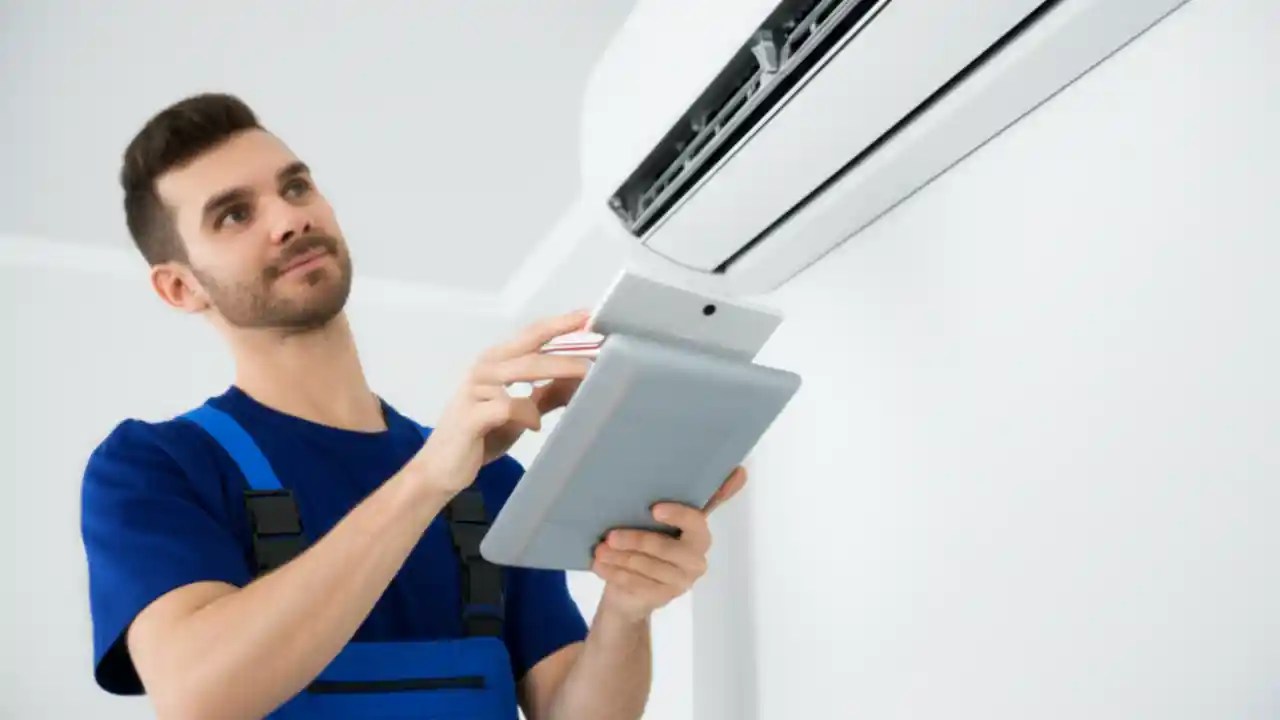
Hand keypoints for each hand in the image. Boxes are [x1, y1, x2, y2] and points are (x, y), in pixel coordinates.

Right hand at [412, 310, 593, 495]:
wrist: (440, 469)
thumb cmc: (481, 436)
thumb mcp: (519, 413)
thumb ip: (545, 395)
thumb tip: (580, 380)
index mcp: (496, 362)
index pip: (531, 335)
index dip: (560, 324)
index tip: (589, 316)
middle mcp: (484, 368)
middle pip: (532, 351)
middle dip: (568, 352)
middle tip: (601, 355)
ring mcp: (475, 389)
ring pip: (523, 370)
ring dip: (558, 371)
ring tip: (586, 378)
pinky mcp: (471, 415)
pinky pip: (507, 406)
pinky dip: (528, 414)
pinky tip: (535, 425)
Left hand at [592, 466, 748, 622]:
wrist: (636, 587)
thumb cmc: (652, 542)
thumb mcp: (668, 520)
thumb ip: (694, 498)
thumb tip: (741, 470)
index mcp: (700, 536)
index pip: (695, 522)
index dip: (678, 516)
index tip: (655, 509)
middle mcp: (695, 561)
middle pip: (666, 549)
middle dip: (637, 541)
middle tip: (610, 536)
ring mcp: (680, 583)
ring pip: (647, 568)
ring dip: (620, 558)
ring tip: (600, 550)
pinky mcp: (662, 599)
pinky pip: (636, 585)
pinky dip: (615, 574)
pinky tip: (600, 565)